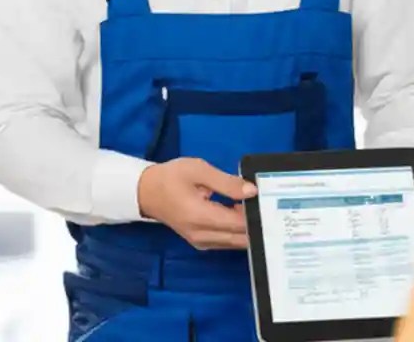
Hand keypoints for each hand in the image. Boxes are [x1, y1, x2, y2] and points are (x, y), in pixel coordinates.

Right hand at [137, 158, 257, 249]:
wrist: (147, 192)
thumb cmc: (171, 177)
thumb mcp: (198, 170)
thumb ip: (227, 182)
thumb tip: (252, 192)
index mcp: (200, 216)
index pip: (238, 223)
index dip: (255, 213)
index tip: (266, 200)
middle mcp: (201, 235)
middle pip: (240, 238)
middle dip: (255, 223)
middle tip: (265, 204)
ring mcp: (201, 242)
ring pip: (235, 243)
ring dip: (246, 228)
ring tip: (252, 206)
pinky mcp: (201, 243)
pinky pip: (227, 242)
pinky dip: (237, 232)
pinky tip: (239, 213)